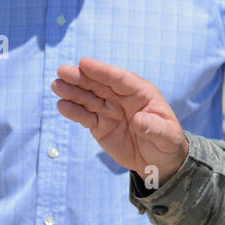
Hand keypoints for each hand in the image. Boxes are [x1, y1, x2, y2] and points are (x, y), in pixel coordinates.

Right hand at [53, 57, 187, 184]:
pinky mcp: (99, 125)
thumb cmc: (167, 143)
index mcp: (140, 93)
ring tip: (56, 86)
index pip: (119, 78)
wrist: (159, 162)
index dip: (102, 71)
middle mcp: (122, 98)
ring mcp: (109, 110)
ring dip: (72, 91)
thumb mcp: (167, 136)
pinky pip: (84, 116)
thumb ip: (154, 127)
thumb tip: (140, 120)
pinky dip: (72, 110)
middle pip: (99, 84)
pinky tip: (61, 105)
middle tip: (63, 71)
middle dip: (81, 77)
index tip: (84, 63)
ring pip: (88, 98)